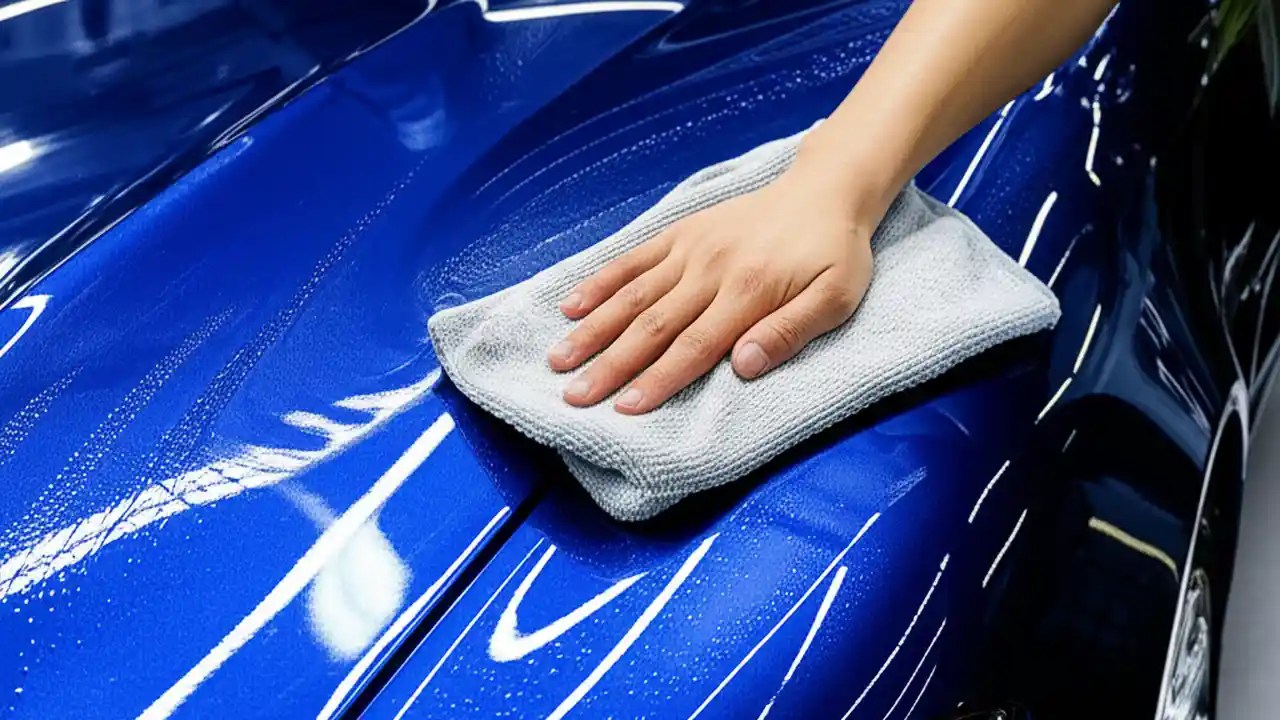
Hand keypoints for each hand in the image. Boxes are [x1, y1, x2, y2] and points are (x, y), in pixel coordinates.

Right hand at [546, 159, 879, 413]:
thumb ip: (791, 331)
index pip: (694, 346)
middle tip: (574, 397)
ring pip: (634, 295)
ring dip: (594, 329)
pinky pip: (634, 259)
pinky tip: (571, 306)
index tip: (624, 408)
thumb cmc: (834, 253)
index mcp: (749, 292)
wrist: (824, 190)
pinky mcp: (680, 233)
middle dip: (611, 364)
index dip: (658, 379)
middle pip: (653, 325)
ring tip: (559, 359)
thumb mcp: (836, 297)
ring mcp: (691, 249)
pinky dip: (601, 282)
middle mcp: (711, 270)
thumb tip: (744, 364)